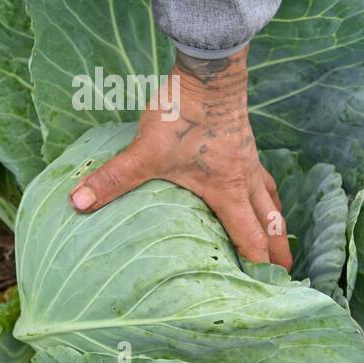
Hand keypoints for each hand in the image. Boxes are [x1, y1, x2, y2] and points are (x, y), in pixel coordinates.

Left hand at [69, 47, 290, 268]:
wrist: (208, 73)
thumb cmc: (183, 114)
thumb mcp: (144, 152)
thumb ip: (113, 178)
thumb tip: (77, 203)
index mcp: (227, 192)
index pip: (249, 238)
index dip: (259, 266)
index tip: (267, 289)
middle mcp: (245, 179)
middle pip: (270, 223)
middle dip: (277, 251)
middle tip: (286, 274)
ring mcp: (249, 159)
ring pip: (270, 198)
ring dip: (275, 220)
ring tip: (278, 236)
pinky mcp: (244, 141)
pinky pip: (262, 175)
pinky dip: (265, 191)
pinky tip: (256, 188)